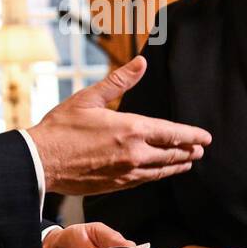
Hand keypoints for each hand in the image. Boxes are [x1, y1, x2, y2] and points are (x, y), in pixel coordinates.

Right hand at [27, 56, 211, 195]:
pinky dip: (158, 175)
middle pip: (171, 154)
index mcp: (130, 129)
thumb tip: (141, 62)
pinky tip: (160, 173)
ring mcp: (126, 172)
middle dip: (188, 151)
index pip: (171, 133)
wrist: (41, 162)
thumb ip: (119, 81)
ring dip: (177, 165)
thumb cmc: (61, 128)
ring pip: (161, 170)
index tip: (205, 137)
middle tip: (201, 150)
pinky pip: (145, 180)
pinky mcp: (116, 185)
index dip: (191, 135)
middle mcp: (134, 153)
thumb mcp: (90, 98)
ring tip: (188, 162)